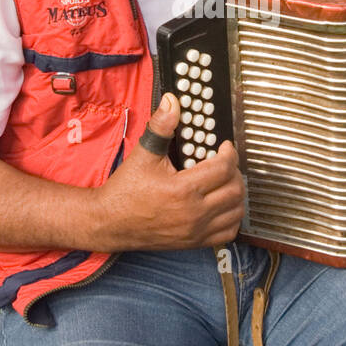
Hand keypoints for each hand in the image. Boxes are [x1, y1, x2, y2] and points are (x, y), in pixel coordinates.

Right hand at [90, 94, 245, 251]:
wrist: (109, 222)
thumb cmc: (125, 192)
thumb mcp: (143, 154)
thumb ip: (161, 126)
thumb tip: (171, 102)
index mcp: (183, 190)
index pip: (224, 168)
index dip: (230, 153)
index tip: (225, 147)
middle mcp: (194, 213)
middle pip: (235, 189)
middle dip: (234, 172)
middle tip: (225, 163)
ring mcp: (196, 231)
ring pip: (235, 212)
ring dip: (236, 195)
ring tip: (225, 182)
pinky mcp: (194, 242)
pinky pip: (228, 232)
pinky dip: (231, 218)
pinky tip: (222, 205)